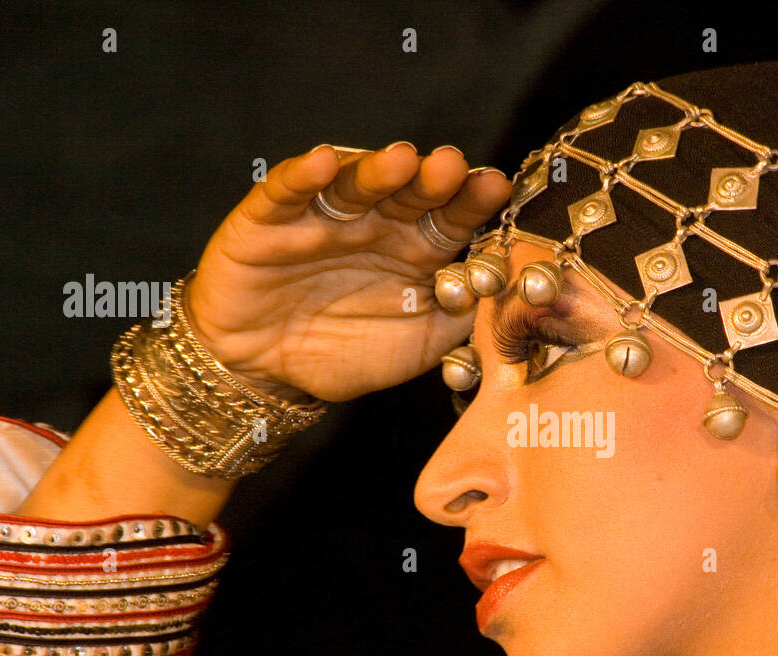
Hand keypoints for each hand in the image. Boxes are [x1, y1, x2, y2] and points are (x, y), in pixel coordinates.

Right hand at [183, 143, 510, 402]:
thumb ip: (462, 320)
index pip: (451, 217)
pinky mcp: (270, 219)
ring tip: (401, 162)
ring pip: (354, 185)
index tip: (496, 189)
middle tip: (452, 167)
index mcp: (417, 249)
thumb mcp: (419, 344)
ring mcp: (323, 217)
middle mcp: (376, 224)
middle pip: (408, 192)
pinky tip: (324, 162)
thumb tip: (510, 297)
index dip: (472, 203)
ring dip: (377, 171)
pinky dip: (303, 175)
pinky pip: (286, 191)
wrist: (266, 371)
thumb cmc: (346, 353)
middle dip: (431, 179)